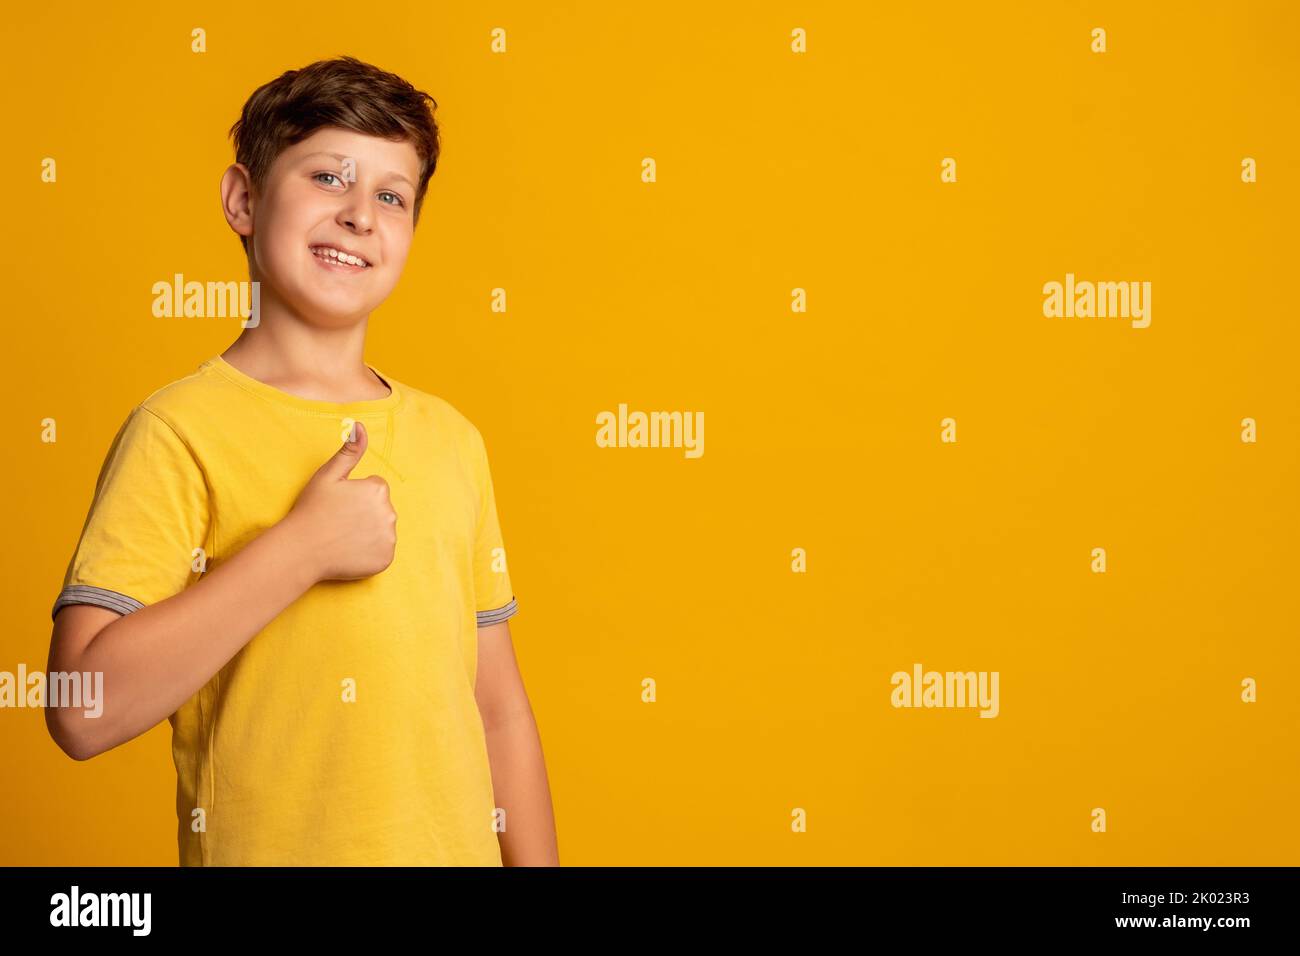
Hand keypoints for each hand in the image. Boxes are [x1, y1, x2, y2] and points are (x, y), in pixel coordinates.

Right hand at [282, 420, 396, 582]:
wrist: (302, 550)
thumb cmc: (312, 509)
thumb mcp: (328, 474)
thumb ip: (349, 451)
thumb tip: (360, 425)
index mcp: (378, 489)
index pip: (375, 488)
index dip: (355, 495)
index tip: (338, 504)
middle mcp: (390, 512)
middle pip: (380, 509)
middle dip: (364, 513)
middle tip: (339, 521)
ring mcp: (389, 538)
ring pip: (381, 530)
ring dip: (368, 532)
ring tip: (342, 536)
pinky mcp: (385, 559)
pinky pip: (381, 552)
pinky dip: (369, 552)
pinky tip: (349, 551)